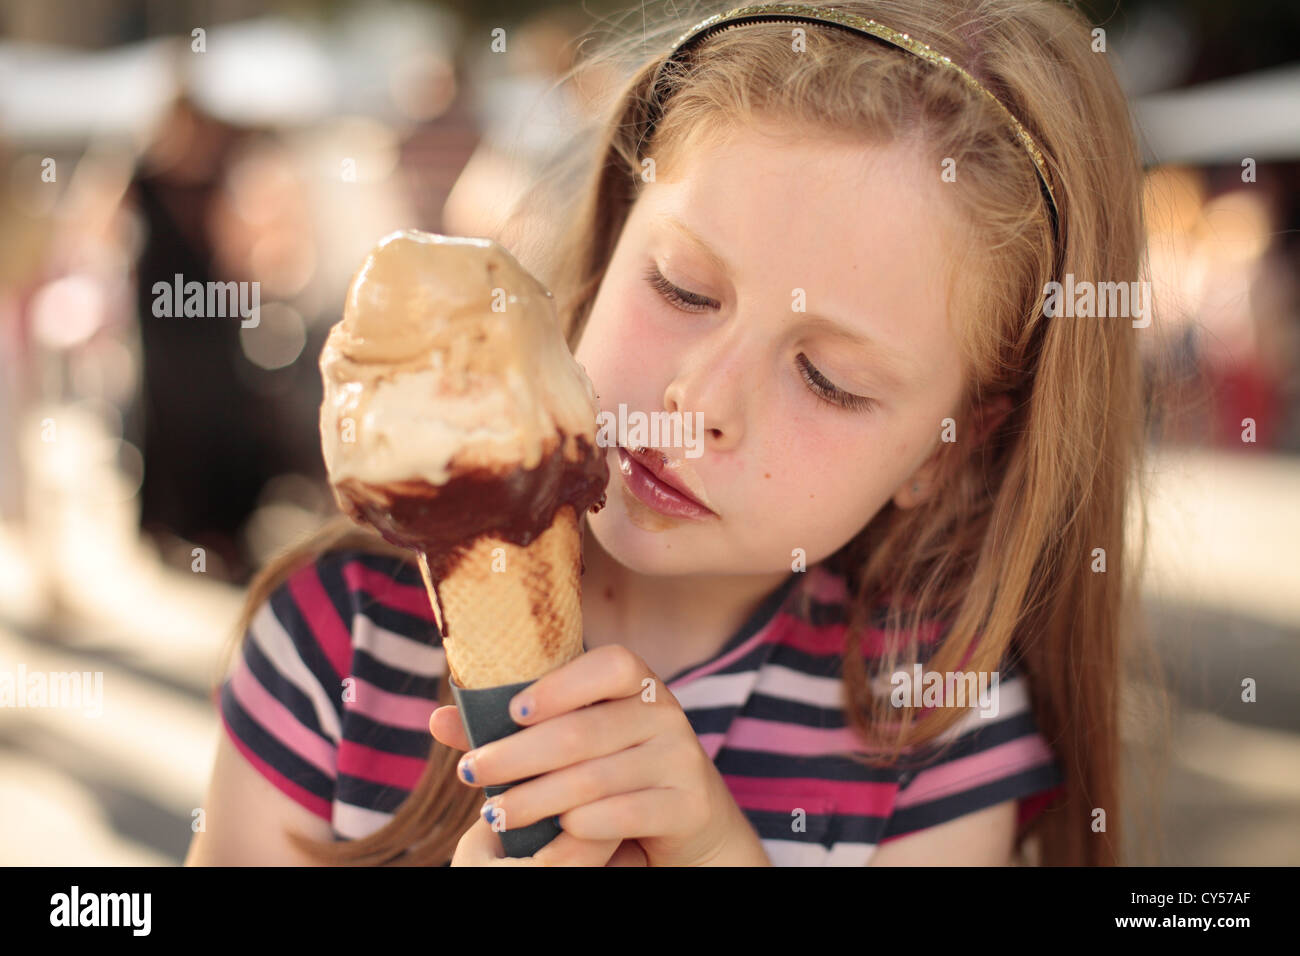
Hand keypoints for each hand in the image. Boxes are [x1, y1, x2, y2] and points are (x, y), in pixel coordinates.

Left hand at [429, 645, 769, 866]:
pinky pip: (626, 814)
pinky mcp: (688, 804)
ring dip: (536, 799)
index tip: (511, 713)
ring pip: (595, 778)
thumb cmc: (616, 769)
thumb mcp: (573, 742)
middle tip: (470, 774)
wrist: (692, 820)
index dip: (560, 685)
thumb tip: (438, 719)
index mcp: (639, 684)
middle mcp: (666, 713)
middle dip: (517, 755)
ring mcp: (682, 758)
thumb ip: (513, 729)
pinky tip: (552, 836)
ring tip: (496, 814)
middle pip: (584, 731)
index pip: (611, 664)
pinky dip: (580, 827)